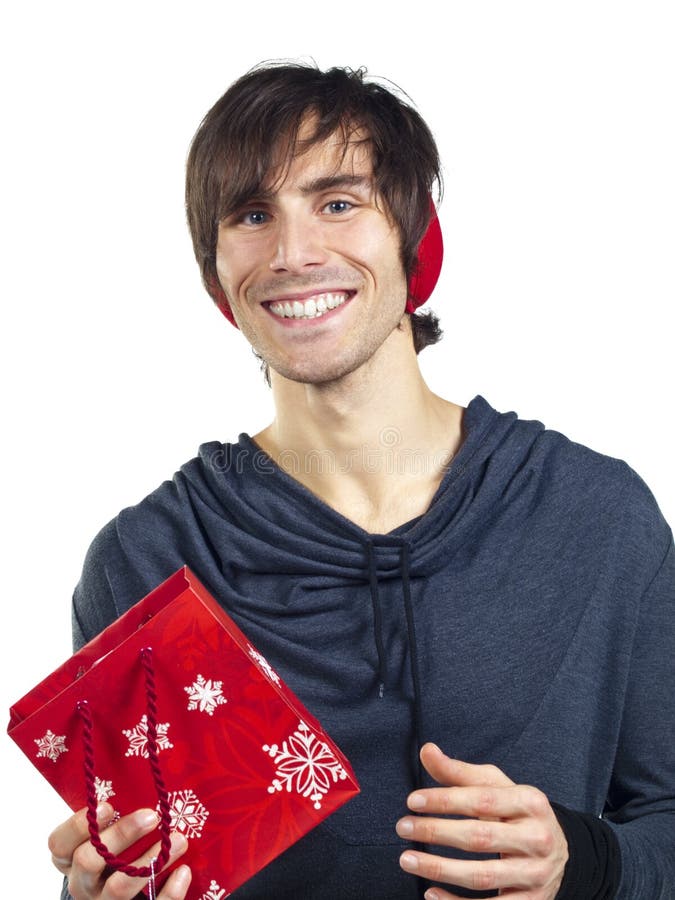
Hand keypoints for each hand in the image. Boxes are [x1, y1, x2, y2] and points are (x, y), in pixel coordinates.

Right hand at [48, 803, 190, 898]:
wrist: (124, 897)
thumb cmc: (117, 854)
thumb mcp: (107, 835)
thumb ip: (112, 818)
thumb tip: (137, 777)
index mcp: (71, 860)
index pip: (58, 845)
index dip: (78, 825)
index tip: (108, 806)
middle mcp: (82, 885)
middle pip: (89, 861)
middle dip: (121, 836)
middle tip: (151, 816)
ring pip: (118, 888)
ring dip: (150, 861)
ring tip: (179, 839)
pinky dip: (169, 893)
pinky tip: (184, 871)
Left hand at [396, 744, 567, 898]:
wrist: (559, 852)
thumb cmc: (518, 812)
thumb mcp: (497, 786)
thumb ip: (460, 772)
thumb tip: (426, 751)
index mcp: (530, 802)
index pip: (481, 799)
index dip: (444, 800)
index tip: (412, 801)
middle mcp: (537, 838)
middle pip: (479, 837)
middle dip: (436, 832)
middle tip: (403, 827)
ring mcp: (535, 874)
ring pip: (481, 876)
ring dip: (439, 869)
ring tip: (407, 860)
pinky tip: (430, 892)